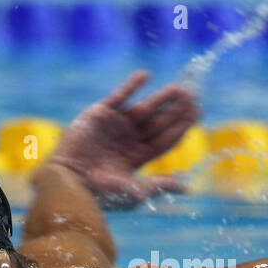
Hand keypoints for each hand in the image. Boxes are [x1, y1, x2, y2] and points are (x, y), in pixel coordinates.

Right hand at [49, 69, 200, 208]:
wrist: (68, 182)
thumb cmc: (100, 193)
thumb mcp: (135, 192)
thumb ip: (159, 185)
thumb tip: (187, 188)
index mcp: (137, 157)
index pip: (165, 139)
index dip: (181, 126)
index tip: (198, 113)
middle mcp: (128, 140)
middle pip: (159, 122)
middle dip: (176, 110)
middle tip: (194, 96)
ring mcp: (114, 126)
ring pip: (143, 108)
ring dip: (162, 97)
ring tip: (180, 87)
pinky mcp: (98, 114)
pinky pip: (118, 96)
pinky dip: (130, 85)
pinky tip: (145, 74)